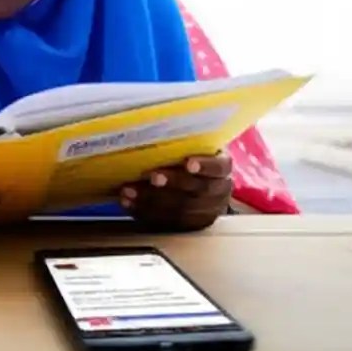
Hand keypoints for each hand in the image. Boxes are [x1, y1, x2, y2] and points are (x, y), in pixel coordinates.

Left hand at [118, 153, 232, 231]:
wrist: (203, 186)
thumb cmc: (194, 158)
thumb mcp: (196, 147)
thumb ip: (185, 142)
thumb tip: (153, 124)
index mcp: (222, 169)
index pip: (219, 167)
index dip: (205, 166)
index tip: (188, 163)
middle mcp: (218, 191)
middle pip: (198, 190)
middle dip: (173, 183)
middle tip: (152, 177)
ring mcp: (205, 211)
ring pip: (180, 210)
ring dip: (151, 200)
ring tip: (130, 191)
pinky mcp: (188, 226)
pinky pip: (166, 221)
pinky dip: (144, 211)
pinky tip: (129, 203)